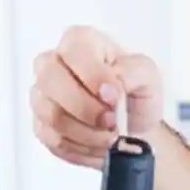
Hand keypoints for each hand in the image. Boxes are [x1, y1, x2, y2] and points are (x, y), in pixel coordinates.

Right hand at [30, 26, 164, 167]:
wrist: (132, 124)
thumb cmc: (135, 92)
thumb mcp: (147, 75)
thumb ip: (133, 72)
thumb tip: (114, 81)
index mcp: (80, 41)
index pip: (74, 51)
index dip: (93, 76)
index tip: (114, 96)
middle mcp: (53, 63)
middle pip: (51, 81)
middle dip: (86, 109)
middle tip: (112, 122)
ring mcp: (42, 95)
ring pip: (52, 115)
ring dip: (87, 133)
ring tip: (111, 137)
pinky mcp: (41, 125)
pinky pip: (54, 140)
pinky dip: (82, 148)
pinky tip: (99, 146)